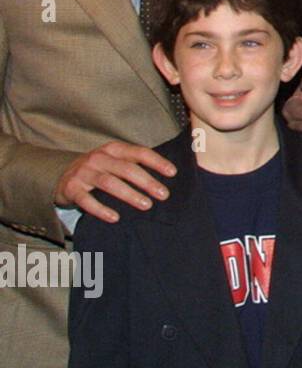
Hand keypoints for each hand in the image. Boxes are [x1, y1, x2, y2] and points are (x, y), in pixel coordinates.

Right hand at [54, 142, 176, 222]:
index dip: (156, 162)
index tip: (172, 173)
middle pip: (126, 169)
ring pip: (109, 183)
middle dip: (147, 182)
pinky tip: (115, 218)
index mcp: (113, 149)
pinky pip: (86, 200)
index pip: (138, 153)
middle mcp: (98, 158)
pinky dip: (101, 209)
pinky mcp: (71, 188)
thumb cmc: (100, 169)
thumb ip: (135, 164)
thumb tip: (168, 176)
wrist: (62, 174)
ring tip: (147, 205)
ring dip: (129, 194)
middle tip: (164, 195)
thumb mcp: (115, 160)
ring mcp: (83, 172)